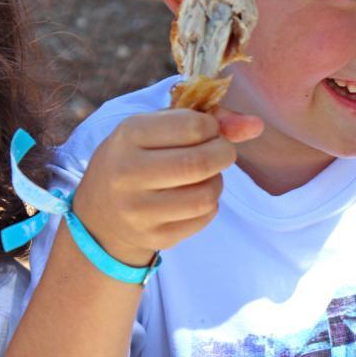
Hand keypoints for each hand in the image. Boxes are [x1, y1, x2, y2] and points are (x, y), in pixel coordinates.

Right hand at [72, 107, 262, 265]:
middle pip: (201, 163)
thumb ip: (207, 119)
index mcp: (128, 135)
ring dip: (217, 181)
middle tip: (220, 152)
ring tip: (205, 176)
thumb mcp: (156, 129)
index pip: (193, 126)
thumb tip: (256, 125)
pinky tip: (193, 198)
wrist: (99, 216)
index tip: (208, 131)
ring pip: (207, 195)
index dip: (212, 127)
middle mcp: (128, 173)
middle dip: (224, 154)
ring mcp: (139, 210)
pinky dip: (209, 205)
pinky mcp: (155, 237)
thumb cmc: (135, 159)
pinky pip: (204, 218)